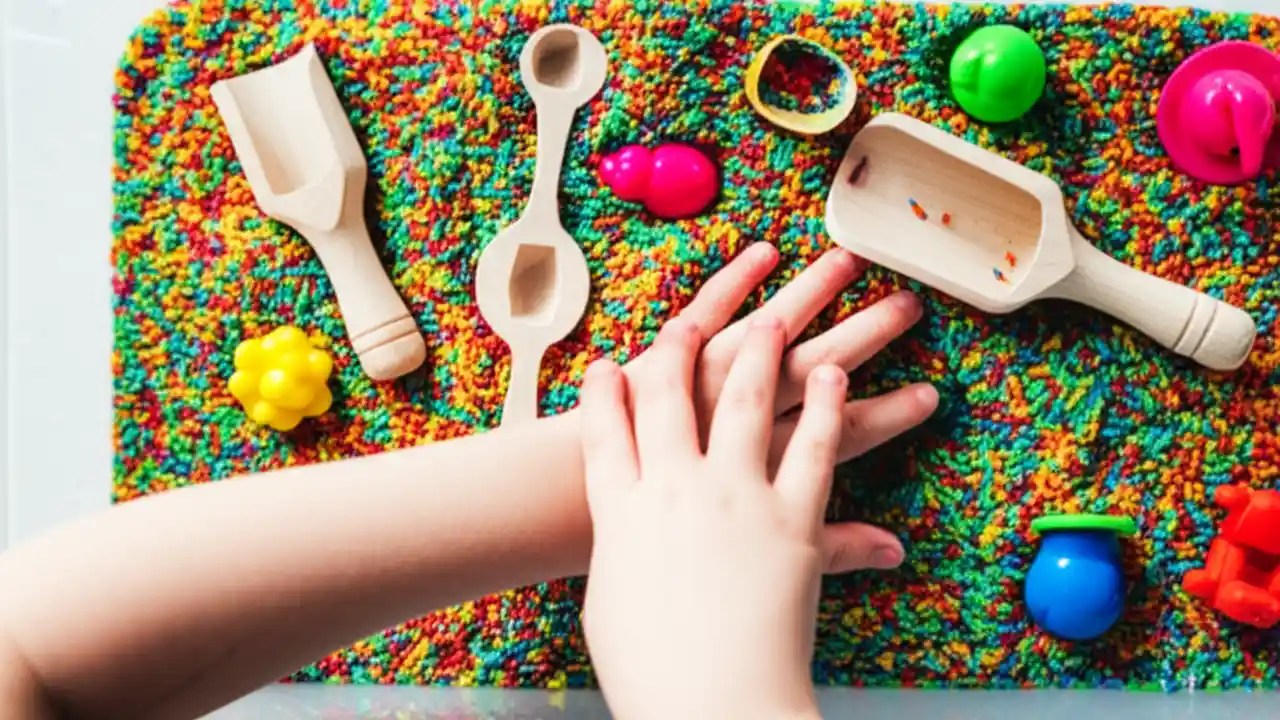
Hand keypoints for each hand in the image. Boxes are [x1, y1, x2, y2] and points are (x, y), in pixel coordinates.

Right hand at [582, 317, 843, 719]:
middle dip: (675, 350)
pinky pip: (815, 448)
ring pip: (746, 400)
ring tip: (778, 320)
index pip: (602, 431)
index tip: (602, 368)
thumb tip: (631, 536)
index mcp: (621, 512)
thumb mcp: (614, 604)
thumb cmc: (654, 671)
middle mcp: (673, 488)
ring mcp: (735, 497)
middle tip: (683, 326)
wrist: (711, 706)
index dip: (601, 394)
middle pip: (668, 395)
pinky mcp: (792, 520)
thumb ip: (625, 552)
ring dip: (762, 352)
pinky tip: (835, 377)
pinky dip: (826, 407)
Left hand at [624, 243, 936, 572]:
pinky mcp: (656, 369)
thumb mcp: (752, 577)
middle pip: (811, 380)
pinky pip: (701, 320)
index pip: (839, 447)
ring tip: (847, 262)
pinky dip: (732, 286)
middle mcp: (736, 445)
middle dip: (864, 338)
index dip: (886, 416)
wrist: (561, 529)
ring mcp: (695, 402)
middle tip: (906, 308)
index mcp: (761, 494)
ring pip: (764, 343)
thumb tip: (891, 551)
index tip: (928, 394)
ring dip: (808, 297)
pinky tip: (765, 256)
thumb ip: (828, 552)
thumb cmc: (656, 563)